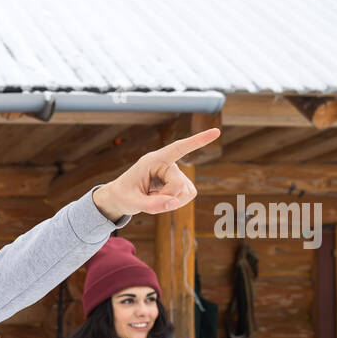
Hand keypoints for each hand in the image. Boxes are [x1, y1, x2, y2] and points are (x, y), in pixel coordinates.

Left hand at [92, 127, 220, 219]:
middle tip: (148, 200)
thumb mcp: (131, 202)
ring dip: (171, 201)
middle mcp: (167, 164)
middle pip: (179, 184)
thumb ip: (151, 205)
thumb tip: (173, 203)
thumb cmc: (123, 195)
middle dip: (166, 197)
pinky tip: (160, 199)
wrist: (120, 198)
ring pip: (186, 192)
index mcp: (153, 160)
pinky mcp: (180, 184)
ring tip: (153, 199)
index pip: (178, 148)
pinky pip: (187, 196)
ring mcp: (175, 174)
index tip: (216, 132)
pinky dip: (174, 203)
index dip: (197, 141)